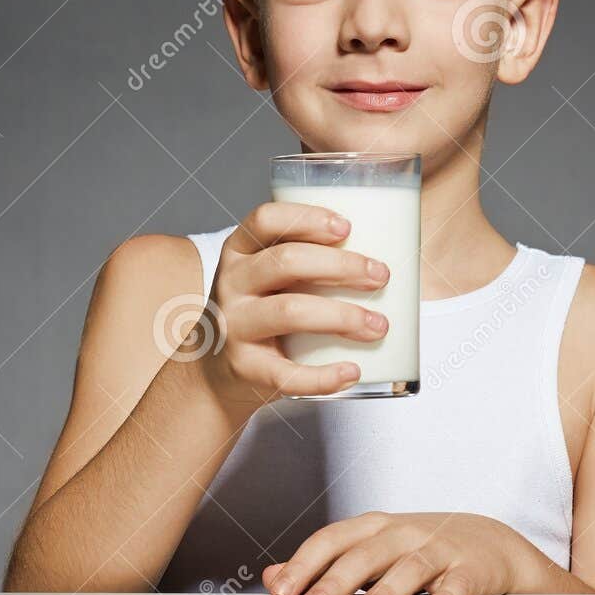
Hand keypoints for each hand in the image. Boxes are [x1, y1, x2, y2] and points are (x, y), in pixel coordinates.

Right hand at [188, 201, 390, 414]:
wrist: (214, 370)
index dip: (306, 218)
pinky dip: (324, 376)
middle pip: (286, 262)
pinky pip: (287, 373)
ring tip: (378, 325)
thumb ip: (305, 261)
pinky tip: (352, 371)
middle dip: (341, 266)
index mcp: (240, 252)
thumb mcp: (266, 277)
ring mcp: (234, 325)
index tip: (347, 227)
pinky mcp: (244, 367)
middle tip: (380, 275)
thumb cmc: (259, 312)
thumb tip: (380, 255)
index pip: (265, 220)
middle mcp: (231, 283)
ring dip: (342, 316)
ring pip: (290, 311)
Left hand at [262, 511, 538, 594]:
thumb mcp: (370, 550)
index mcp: (372, 528)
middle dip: (335, 583)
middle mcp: (403, 533)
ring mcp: (439, 549)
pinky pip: (458, 583)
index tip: (280, 592)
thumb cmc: (417, 551)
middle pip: (365, 555)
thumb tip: (270, 578)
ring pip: (410, 569)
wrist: (491, 544)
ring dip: (385, 592)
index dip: (304, 564)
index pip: (331, 540)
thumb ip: (322, 565)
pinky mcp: (473, 569)